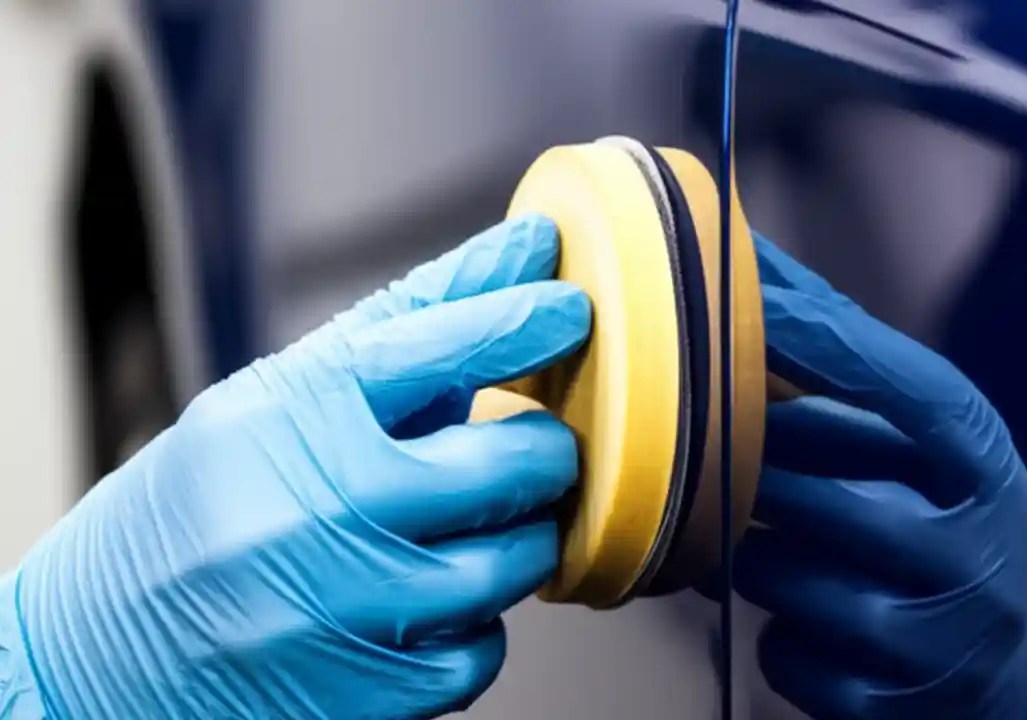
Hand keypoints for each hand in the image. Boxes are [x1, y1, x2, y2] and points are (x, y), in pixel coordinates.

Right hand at [0, 215, 590, 718]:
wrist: (96, 651)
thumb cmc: (205, 503)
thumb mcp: (277, 398)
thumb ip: (408, 329)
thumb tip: (523, 254)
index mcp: (292, 415)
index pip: (438, 346)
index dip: (521, 320)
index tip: (570, 309)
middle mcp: (319, 509)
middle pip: (509, 466)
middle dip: (543, 452)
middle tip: (530, 446)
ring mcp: (344, 609)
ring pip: (513, 564)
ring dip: (519, 540)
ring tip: (474, 526)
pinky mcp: (364, 693)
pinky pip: (481, 652)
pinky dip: (475, 626)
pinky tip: (430, 603)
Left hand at [737, 233, 1026, 718]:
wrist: (994, 679)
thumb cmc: (939, 535)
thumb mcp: (928, 457)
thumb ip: (853, 377)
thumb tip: (758, 268)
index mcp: (991, 475)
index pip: (919, 395)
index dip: (830, 346)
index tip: (754, 302)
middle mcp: (977, 556)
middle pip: (812, 492)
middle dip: (752, 468)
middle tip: (716, 446)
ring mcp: (934, 642)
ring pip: (775, 571)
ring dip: (749, 551)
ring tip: (763, 542)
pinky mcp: (884, 706)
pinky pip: (777, 647)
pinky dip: (773, 629)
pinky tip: (806, 621)